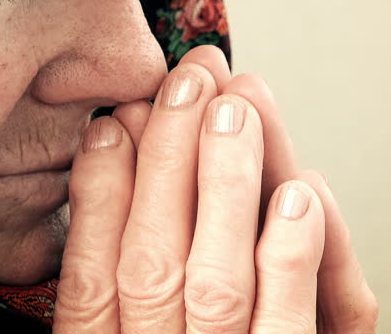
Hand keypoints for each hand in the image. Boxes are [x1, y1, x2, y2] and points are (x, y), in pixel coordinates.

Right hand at [54, 46, 377, 332]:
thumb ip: (113, 289)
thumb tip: (111, 167)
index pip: (91, 275)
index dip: (101, 191)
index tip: (113, 123)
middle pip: (154, 264)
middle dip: (170, 158)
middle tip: (188, 82)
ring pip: (218, 286)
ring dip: (228, 185)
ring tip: (239, 107)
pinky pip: (291, 333)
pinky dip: (296, 260)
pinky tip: (299, 192)